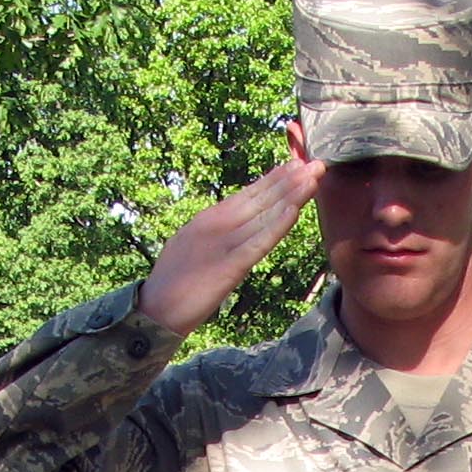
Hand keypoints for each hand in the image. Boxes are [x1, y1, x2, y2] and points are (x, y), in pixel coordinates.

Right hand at [138, 132, 324, 340]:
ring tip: (313, 176)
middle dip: (288, 181)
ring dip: (290, 195)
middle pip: (260, 198)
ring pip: (264, 215)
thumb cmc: (174, 281)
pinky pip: (258, 243)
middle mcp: (218, 224)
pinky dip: (277, 226)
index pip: (247, 195)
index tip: (296, 166)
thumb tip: (233, 221)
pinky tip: (295, 211)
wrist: (156, 309)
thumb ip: (215, 232)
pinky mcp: (230, 267)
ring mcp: (224, 244)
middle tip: (315, 162)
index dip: (273, 180)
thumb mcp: (194, 245)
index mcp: (209, 219)